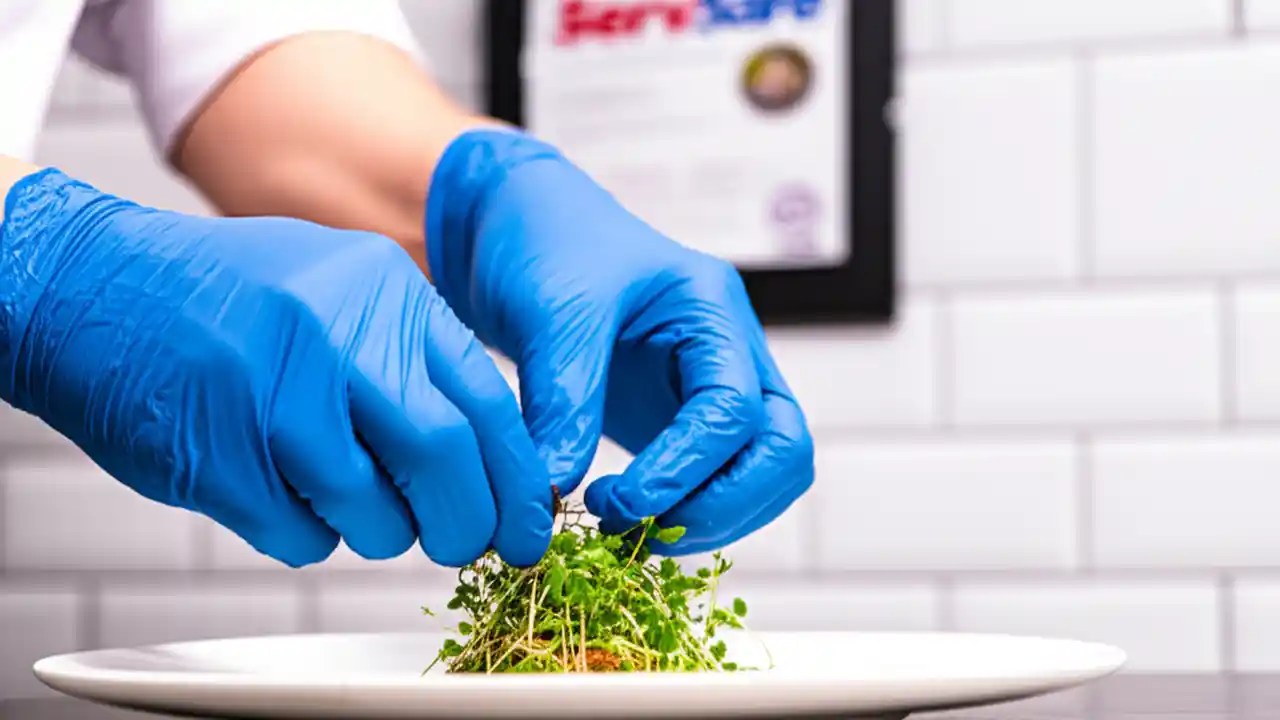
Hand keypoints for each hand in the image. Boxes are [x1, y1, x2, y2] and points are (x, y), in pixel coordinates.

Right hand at [0, 169, 550, 567]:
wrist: (94, 286)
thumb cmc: (228, 296)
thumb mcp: (340, 287)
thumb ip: (412, 357)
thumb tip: (487, 458)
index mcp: (383, 292)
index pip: (487, 401)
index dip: (516, 477)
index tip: (528, 520)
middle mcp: (337, 337)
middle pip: (445, 459)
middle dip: (466, 522)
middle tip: (463, 542)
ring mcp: (276, 397)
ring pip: (375, 513)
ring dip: (378, 532)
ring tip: (348, 503)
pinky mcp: (222, 459)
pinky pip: (302, 537)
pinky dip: (308, 537)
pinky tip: (282, 494)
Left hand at [425, 130, 812, 553]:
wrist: (509, 227)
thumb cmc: (541, 238)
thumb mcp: (552, 310)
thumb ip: (564, 399)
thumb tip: (557, 489)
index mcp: (711, 310)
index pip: (737, 410)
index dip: (687, 470)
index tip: (618, 501)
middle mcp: (726, 353)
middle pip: (783, 452)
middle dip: (723, 506)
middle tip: (637, 528)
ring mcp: (705, 389)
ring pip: (760, 477)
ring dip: (705, 518)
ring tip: (621, 529)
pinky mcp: (675, 419)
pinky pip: (710, 481)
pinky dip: (679, 512)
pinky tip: (618, 519)